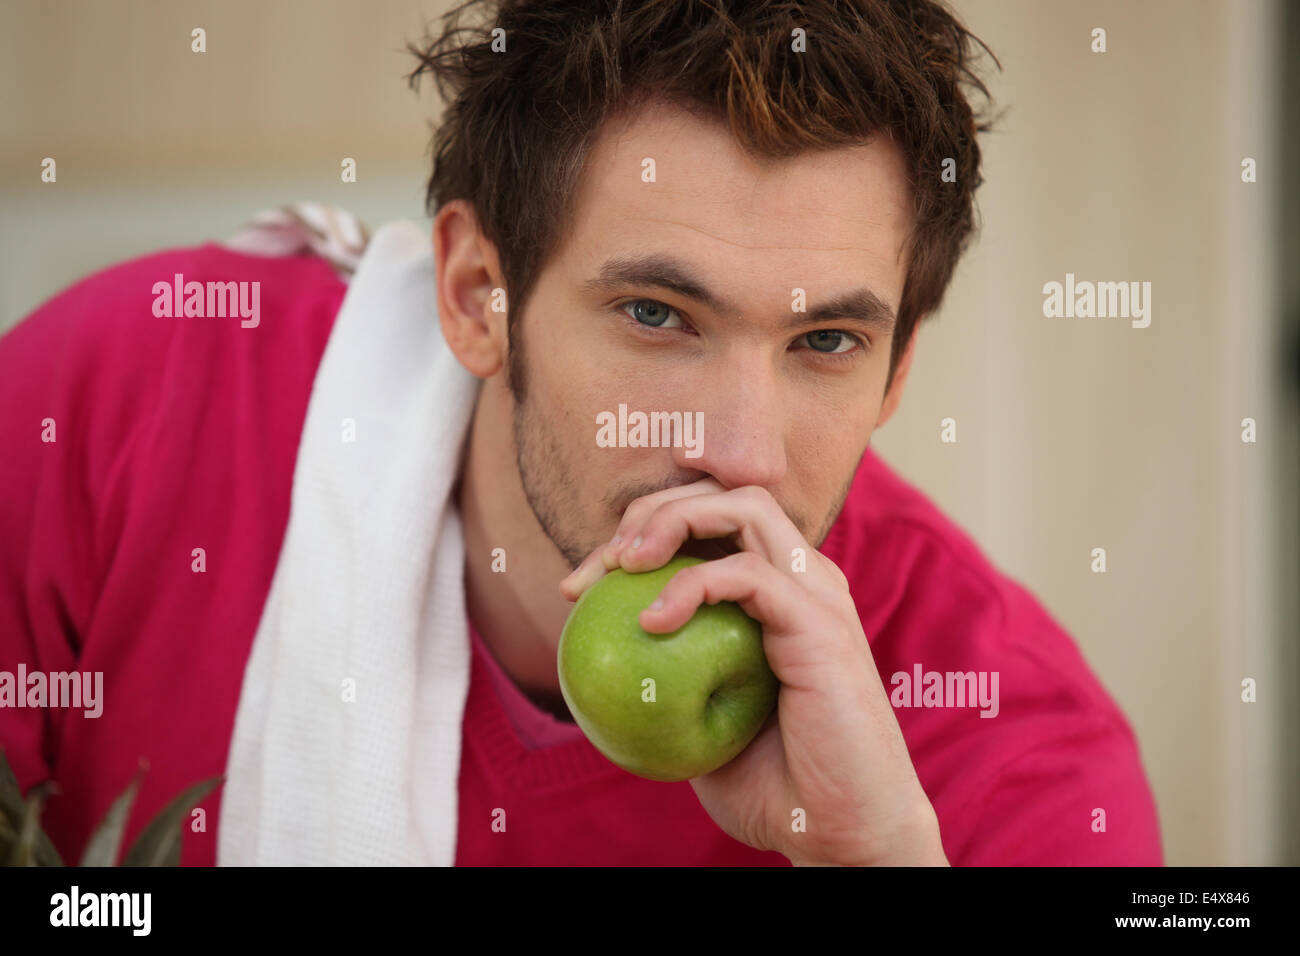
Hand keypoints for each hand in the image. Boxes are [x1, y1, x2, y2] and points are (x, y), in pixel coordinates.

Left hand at [560, 478, 947, 865]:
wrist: (842, 832)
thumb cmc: (776, 786)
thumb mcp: (701, 724)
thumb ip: (668, 678)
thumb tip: (600, 658)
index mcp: (779, 590)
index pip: (711, 519)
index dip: (643, 528)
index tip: (582, 580)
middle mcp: (802, 578)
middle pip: (724, 494)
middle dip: (651, 509)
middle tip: (601, 566)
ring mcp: (817, 594)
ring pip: (744, 506)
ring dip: (671, 521)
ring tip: (622, 566)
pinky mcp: (820, 623)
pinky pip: (748, 572)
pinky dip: (691, 583)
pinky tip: (651, 621)